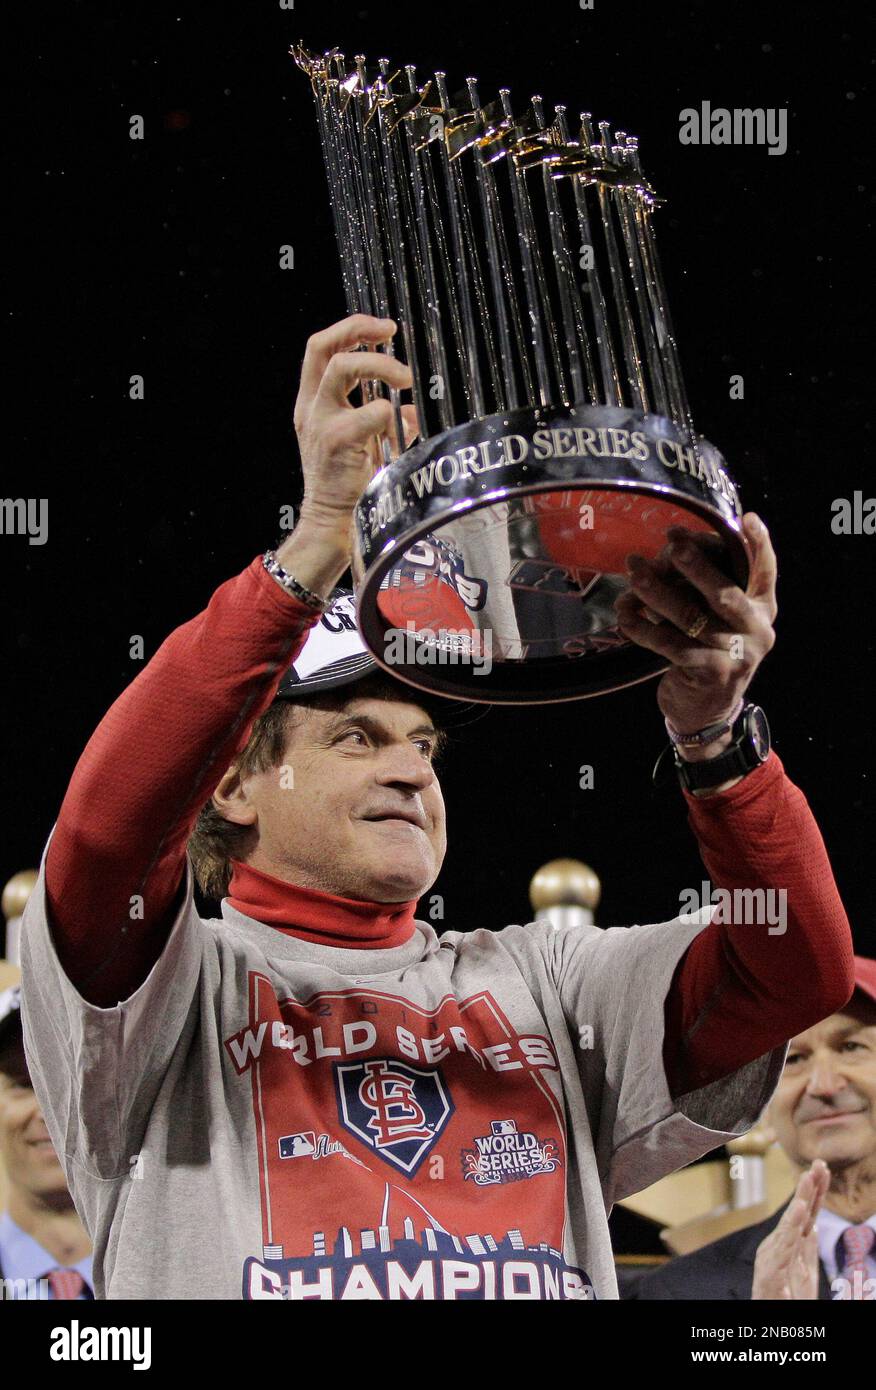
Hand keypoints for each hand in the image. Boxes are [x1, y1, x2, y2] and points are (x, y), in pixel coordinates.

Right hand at [293, 313, 419, 536]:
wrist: (332, 521)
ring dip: (379, 365)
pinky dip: (392, 416)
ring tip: (404, 379)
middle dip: (358, 330)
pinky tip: (399, 432)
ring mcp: (321, 422)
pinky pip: (373, 412)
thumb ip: (382, 421)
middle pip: (322, 347)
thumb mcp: (363, 443)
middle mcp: (311, 408)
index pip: (319, 349)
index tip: (383, 329)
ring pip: (341, 367)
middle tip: (392, 333)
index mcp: (312, 404)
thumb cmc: (349, 484)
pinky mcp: (337, 440)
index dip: (350, 329)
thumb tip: (409, 410)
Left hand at [615, 512, 777, 736]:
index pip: (765, 572)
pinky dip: (643, 627)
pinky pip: (669, 643)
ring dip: (657, 591)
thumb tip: (669, 551)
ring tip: (634, 572)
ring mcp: (736, 655)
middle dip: (696, 564)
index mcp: (762, 610)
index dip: (760, 545)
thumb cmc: (706, 651)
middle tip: (671, 540)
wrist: (706, 711)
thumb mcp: (717, 620)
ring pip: (690, 616)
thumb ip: (707, 590)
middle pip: (725, 592)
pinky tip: (625, 614)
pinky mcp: (711, 674)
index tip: (748, 518)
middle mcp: (756, 631)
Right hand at [751, 1161, 829, 1298]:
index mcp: (788, 1248)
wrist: (769, 1325)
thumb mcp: (801, 1275)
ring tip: (809, 1182)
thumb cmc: (782, 1303)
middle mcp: (777, 1250)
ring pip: (788, 1228)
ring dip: (800, 1203)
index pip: (806, 1216)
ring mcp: (771, 1262)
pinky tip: (800, 1214)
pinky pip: (782, 1250)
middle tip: (819, 1164)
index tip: (823, 1169)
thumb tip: (813, 1226)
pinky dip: (790, 1230)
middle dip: (808, 1189)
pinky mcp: (768, 1277)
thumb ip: (805, 1251)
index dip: (815, 1193)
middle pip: (797, 1216)